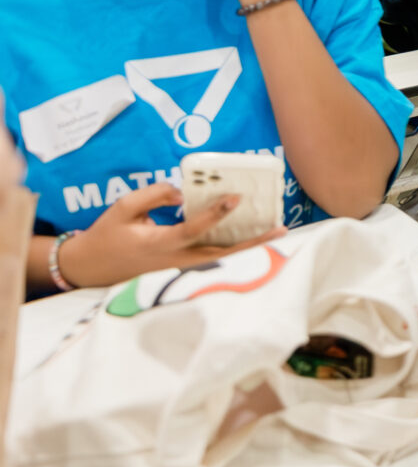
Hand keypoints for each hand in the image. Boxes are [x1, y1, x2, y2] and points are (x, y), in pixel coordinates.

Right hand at [57, 182, 285, 289]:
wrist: (88, 268)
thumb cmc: (106, 235)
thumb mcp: (122, 209)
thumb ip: (153, 195)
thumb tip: (183, 194)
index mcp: (159, 244)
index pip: (193, 230)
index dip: (215, 214)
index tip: (235, 198)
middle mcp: (174, 261)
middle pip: (220, 255)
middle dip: (252, 244)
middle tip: (279, 229)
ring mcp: (178, 270)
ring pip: (220, 262)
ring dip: (249, 250)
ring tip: (276, 235)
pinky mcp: (180, 272)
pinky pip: (211, 263)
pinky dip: (234, 253)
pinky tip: (253, 241)